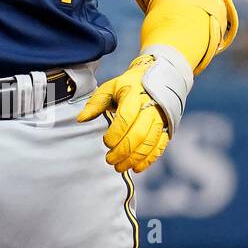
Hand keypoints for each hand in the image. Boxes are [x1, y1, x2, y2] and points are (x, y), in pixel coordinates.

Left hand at [77, 55, 169, 172]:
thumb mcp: (109, 88)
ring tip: (120, 167)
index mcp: (134, 96)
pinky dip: (149, 159)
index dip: (116, 133)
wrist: (155, 79)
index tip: (105, 143)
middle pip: (138, 134)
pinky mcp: (166, 128)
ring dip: (135, 158)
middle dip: (123, 151)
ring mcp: (160, 119)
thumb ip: (95, 103)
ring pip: (149, 143)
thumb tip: (80, 119)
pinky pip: (159, 146)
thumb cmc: (127, 85)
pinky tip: (137, 168)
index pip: (126, 118)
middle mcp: (150, 108)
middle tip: (110, 160)